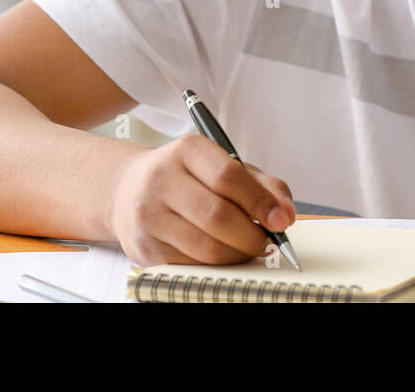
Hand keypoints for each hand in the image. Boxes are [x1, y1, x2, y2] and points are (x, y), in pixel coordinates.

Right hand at [110, 134, 295, 266]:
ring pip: (204, 247)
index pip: (228, 177)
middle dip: (251, 235)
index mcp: (187, 150)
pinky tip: (221, 254)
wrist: (129, 189)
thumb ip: (262, 185)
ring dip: (236, 254)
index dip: (260, 202)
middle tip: (267, 242)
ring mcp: (148, 214)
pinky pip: (190, 264)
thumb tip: (286, 214)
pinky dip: (214, 265)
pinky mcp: (143, 247)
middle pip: (217, 215)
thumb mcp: (224, 166)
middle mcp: (161, 179)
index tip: (282, 220)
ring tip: (248, 249)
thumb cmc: (188, 178)